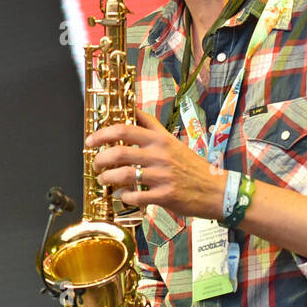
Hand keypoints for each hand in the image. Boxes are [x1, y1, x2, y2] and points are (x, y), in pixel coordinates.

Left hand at [87, 107, 223, 219]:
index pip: (125, 129)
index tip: (90, 140)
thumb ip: (151, 127)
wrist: (217, 190)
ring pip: (123, 175)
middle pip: (118, 152)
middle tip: (95, 164)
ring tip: (104, 180)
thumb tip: (132, 110)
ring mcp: (162, 176)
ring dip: (107, 178)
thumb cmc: (192, 166)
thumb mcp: (172, 141)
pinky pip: (135, 195)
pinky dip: (124, 196)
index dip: (102, 133)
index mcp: (160, 140)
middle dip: (99, 159)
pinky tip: (122, 195)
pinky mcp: (165, 195)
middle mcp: (159, 155)